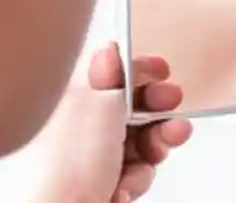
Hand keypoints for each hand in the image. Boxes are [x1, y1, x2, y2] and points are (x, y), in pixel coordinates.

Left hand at [28, 42, 192, 202]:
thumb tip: (112, 48)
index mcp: (69, 99)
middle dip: (157, 110)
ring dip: (155, 146)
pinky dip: (135, 179)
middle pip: (131, 108)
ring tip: (159, 150)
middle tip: (171, 106)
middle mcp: (78, 127)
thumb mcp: (98, 105)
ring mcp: (89, 158)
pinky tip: (122, 186)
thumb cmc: (64, 167)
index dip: (139, 70)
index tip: (161, 71)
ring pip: (138, 142)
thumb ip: (113, 76)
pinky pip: (133, 172)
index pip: (109, 74)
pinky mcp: (100, 185)